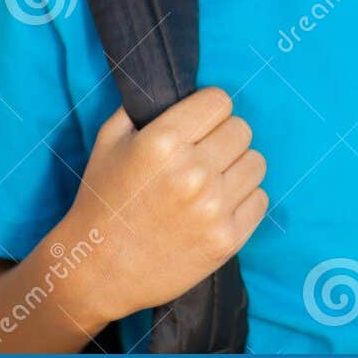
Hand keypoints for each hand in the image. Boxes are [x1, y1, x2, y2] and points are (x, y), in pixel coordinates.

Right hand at [63, 88, 267, 324]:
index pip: (220, 101)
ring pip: (256, 162)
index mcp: (164, 143)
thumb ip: (142, 108)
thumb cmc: (103, 202)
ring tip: (209, 183)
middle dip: (223, 138)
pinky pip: (260, 198)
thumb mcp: (109, 143)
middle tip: (202, 156)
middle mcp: (193, 172)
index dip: (209, 111)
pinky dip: (243, 201)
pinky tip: (216, 209)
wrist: (96, 272)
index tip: (199, 125)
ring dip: (236, 169)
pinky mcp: (228, 238)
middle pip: (242, 129)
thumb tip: (176, 85)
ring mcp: (214, 208)